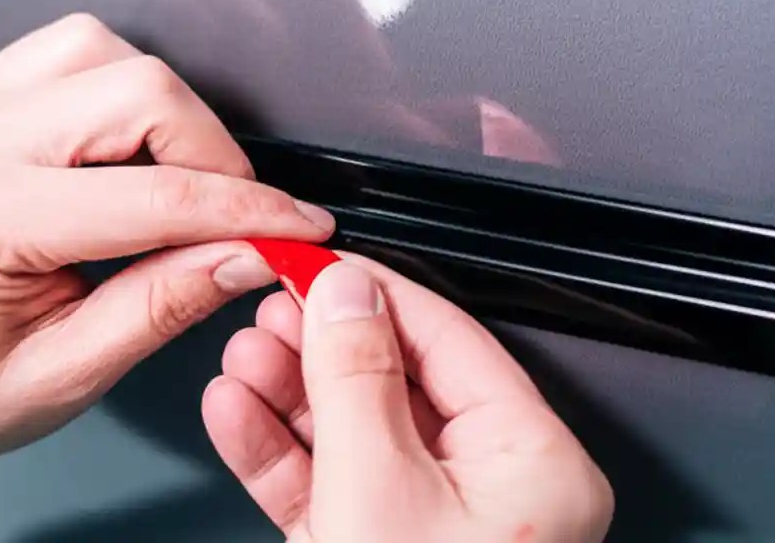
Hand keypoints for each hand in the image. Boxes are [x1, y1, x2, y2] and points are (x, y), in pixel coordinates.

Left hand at [0, 13, 334, 485]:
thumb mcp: (58, 376)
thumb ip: (161, 306)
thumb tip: (246, 256)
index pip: (160, 195)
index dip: (251, 212)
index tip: (299, 231)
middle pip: (141, 88)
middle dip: (214, 154)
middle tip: (237, 218)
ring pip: (107, 49)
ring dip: (167, 112)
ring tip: (180, 183)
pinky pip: (69, 53)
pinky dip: (122, 91)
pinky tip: (131, 150)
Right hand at [202, 257, 612, 542]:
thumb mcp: (379, 489)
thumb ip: (358, 379)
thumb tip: (345, 293)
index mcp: (534, 463)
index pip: (451, 340)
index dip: (377, 291)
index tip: (320, 258)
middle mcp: (495, 490)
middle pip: (400, 382)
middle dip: (323, 342)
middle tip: (270, 303)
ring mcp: (435, 526)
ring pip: (359, 432)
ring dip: (292, 392)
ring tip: (243, 354)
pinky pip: (332, 486)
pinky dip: (282, 452)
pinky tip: (240, 414)